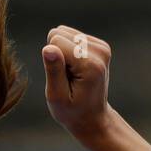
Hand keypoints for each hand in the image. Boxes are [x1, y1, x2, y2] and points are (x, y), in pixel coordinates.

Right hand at [41, 26, 113, 140]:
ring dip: (62, 53)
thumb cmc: (72, 111)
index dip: (51, 61)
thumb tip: (48, 48)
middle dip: (57, 55)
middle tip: (65, 78)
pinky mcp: (100, 45)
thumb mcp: (57, 97)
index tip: (60, 80)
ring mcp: (102, 46)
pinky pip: (71, 36)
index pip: (55, 41)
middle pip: (59, 33)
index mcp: (90, 64)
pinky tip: (75, 70)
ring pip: (64, 33)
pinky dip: (68, 52)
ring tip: (71, 75)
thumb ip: (53, 71)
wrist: (92, 117)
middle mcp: (100, 51)